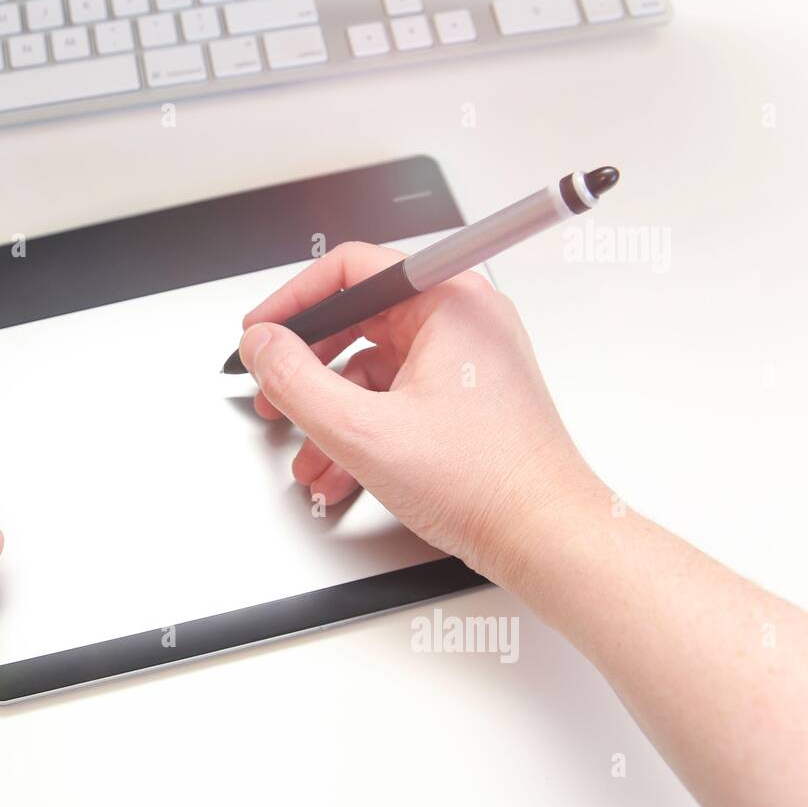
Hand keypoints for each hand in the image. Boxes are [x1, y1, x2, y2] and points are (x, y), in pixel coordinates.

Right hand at [239, 242, 600, 581]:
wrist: (546, 536)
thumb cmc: (486, 482)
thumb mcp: (361, 430)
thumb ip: (295, 381)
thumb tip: (262, 345)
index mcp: (448, 301)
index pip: (350, 270)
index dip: (293, 302)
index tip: (261, 332)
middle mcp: (463, 319)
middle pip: (359, 319)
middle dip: (306, 366)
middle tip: (272, 391)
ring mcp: (468, 359)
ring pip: (374, 367)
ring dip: (330, 410)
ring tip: (305, 451)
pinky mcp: (468, 396)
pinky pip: (397, 396)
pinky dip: (362, 427)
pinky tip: (338, 470)